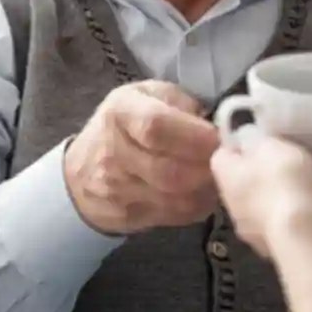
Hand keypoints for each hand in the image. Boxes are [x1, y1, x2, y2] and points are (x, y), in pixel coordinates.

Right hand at [64, 80, 220, 233]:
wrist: (83, 169)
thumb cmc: (126, 123)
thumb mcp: (149, 95)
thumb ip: (181, 102)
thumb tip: (215, 121)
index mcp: (121, 112)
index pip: (155, 127)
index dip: (194, 136)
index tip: (219, 138)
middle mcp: (113, 152)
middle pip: (169, 171)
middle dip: (207, 167)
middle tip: (228, 161)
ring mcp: (116, 190)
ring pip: (175, 199)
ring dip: (207, 189)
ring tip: (219, 175)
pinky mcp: (127, 216)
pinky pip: (174, 216)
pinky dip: (198, 206)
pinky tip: (203, 191)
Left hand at [210, 133, 311, 258]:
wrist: (305, 233)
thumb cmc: (283, 180)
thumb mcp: (270, 144)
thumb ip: (256, 139)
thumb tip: (246, 139)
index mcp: (225, 177)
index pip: (221, 155)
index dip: (238, 145)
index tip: (259, 139)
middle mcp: (231, 206)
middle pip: (239, 183)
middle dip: (257, 172)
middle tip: (282, 161)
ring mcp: (251, 232)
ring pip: (258, 206)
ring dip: (273, 196)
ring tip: (299, 185)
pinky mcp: (274, 247)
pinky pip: (278, 224)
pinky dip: (289, 215)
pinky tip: (308, 208)